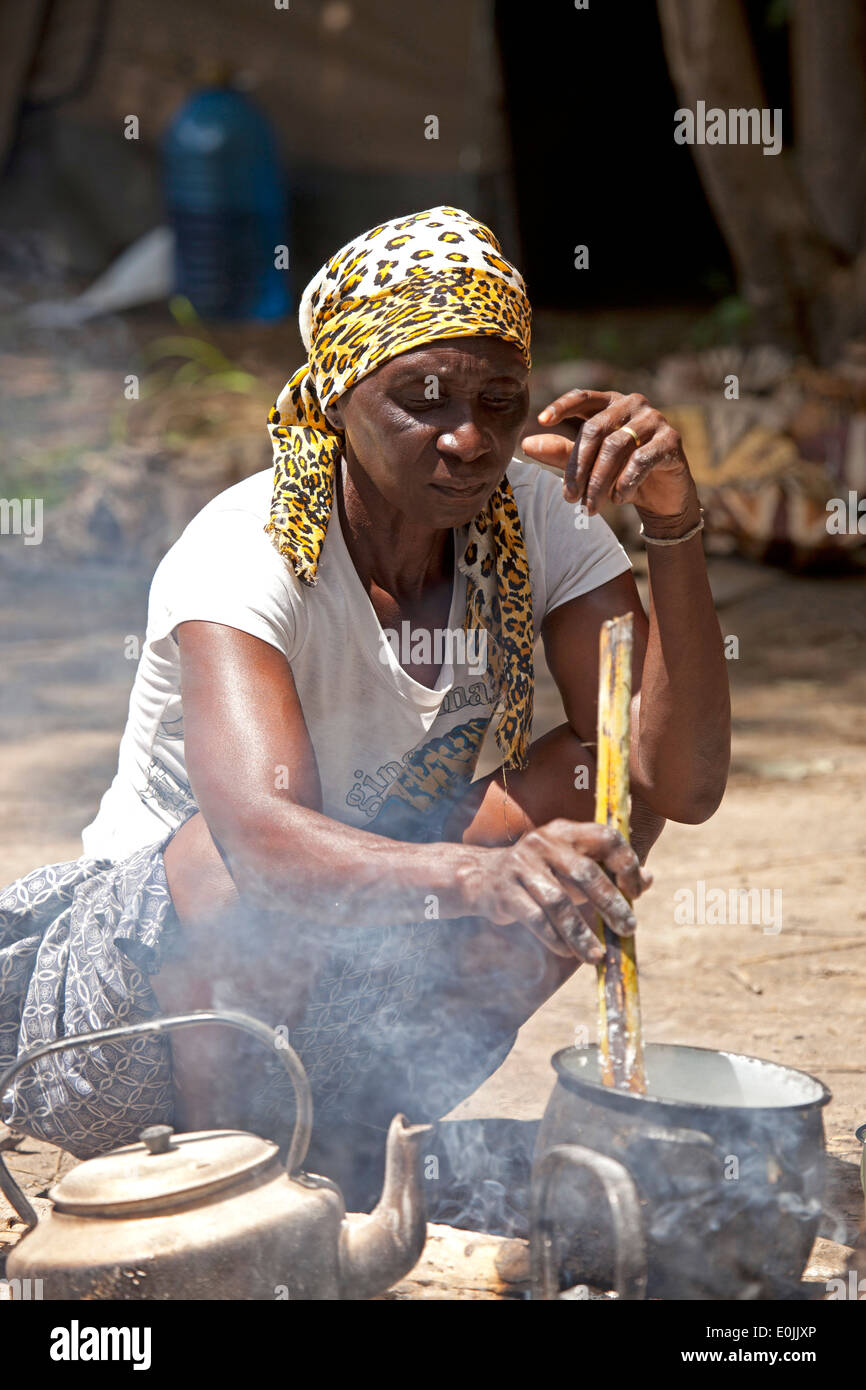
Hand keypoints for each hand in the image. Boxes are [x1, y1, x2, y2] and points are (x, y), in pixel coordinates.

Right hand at [470, 820, 651, 962]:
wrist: (483, 877)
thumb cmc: (541, 873)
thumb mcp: (572, 864)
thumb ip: (608, 869)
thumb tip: (648, 879)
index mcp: (566, 831)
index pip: (605, 837)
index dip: (627, 863)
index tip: (637, 891)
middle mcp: (544, 843)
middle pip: (585, 873)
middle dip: (611, 904)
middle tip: (629, 928)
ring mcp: (522, 865)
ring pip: (559, 902)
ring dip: (582, 933)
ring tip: (598, 955)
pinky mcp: (506, 891)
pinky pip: (535, 918)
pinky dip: (555, 938)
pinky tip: (569, 951)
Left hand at [521, 388, 698, 522]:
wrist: (663, 496)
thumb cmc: (622, 473)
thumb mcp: (589, 464)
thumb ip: (561, 452)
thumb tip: (526, 444)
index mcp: (610, 403)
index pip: (583, 397)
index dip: (562, 406)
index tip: (542, 420)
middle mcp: (633, 404)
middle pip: (595, 429)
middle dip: (578, 467)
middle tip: (569, 498)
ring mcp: (654, 420)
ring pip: (616, 447)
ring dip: (599, 481)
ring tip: (590, 508)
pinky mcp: (671, 440)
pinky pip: (641, 459)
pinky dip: (625, 482)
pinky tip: (617, 499)